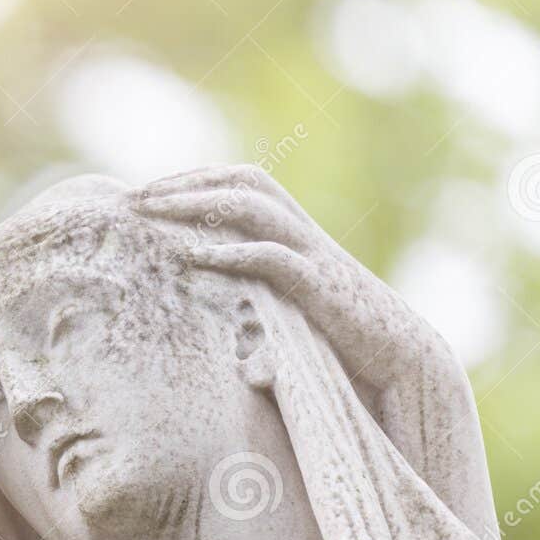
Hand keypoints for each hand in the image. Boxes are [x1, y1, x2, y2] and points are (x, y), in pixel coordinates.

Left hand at [131, 164, 451, 390]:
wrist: (403, 360)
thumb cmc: (344, 341)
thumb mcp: (290, 306)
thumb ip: (255, 290)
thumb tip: (206, 302)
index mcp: (297, 234)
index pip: (242, 183)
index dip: (195, 179)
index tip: (148, 192)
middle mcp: (305, 234)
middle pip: (245, 181)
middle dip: (188, 182)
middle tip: (136, 196)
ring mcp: (314, 257)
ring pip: (254, 208)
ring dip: (198, 205)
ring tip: (153, 214)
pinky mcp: (321, 289)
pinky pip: (273, 258)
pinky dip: (231, 252)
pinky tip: (193, 257)